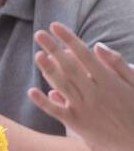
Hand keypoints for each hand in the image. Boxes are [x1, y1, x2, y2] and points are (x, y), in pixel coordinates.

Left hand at [29, 23, 133, 150]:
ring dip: (47, 70)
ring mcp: (84, 109)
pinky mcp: (78, 125)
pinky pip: (57, 112)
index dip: (69, 39)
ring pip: (62, 86)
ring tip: (37, 55)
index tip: (55, 26)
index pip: (84, 55)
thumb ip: (117, 64)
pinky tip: (32, 91)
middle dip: (53, 49)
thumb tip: (97, 46)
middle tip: (38, 33)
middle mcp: (95, 94)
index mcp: (109, 81)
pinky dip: (44, 102)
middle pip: (69, 67)